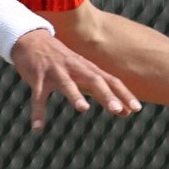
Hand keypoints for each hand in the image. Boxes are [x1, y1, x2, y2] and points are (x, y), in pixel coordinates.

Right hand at [9, 30, 141, 131]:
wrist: (31, 40)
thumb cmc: (63, 61)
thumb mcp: (84, 74)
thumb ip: (103, 92)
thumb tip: (125, 112)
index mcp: (88, 69)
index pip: (111, 81)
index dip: (124, 94)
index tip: (136, 109)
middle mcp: (75, 68)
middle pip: (94, 80)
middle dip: (106, 95)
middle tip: (117, 110)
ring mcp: (56, 72)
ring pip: (67, 84)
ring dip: (75, 95)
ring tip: (83, 108)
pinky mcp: (38, 78)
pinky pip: (38, 97)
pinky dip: (38, 112)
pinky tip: (38, 128)